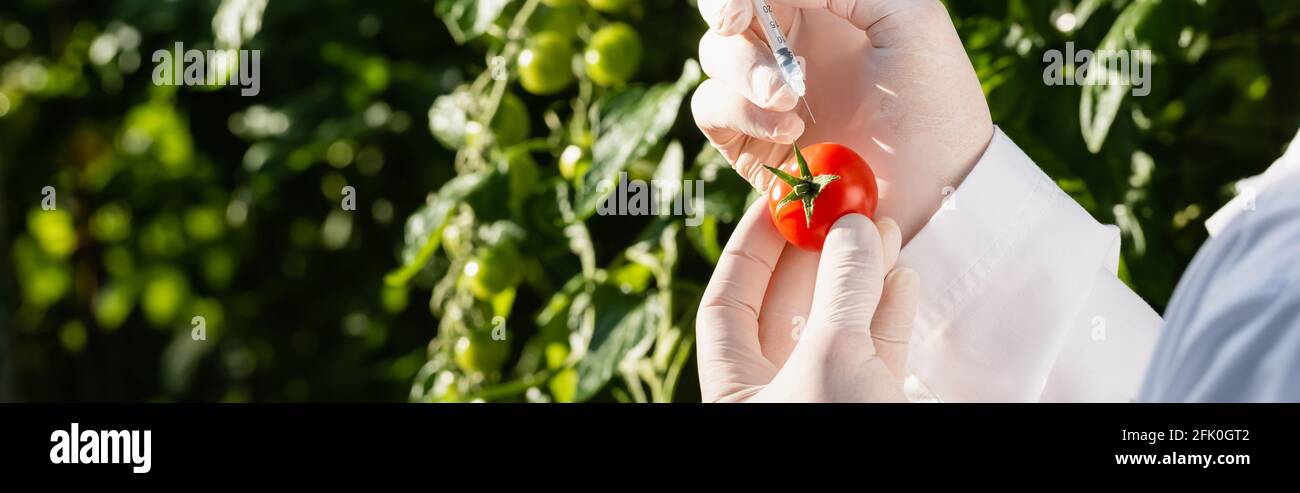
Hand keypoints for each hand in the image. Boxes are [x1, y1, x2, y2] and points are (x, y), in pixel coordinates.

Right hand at [692, 0, 993, 240]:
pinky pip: (711, 109)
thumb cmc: (935, 100)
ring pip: (714, 58)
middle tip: (746, 33)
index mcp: (821, 10)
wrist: (934, 188)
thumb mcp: (908, 18)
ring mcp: (763, 95)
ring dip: (746, 72)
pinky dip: (741, 112)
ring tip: (793, 101)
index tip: (738, 7)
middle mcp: (786, 48)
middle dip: (730, 20)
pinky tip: (790, 130)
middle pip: (725, 16)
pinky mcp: (748, 142)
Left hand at [696, 200, 919, 401]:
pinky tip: (904, 278)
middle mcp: (772, 393)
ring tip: (886, 230)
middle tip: (843, 209)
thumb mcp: (832, 356)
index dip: (750, 249)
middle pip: (786, 309)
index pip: (725, 305)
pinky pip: (873, 355)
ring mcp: (822, 400)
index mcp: (734, 389)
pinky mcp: (867, 405)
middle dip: (819, 255)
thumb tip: (854, 226)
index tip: (777, 204)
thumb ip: (841, 288)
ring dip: (863, 278)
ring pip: (837, 328)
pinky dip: (888, 316)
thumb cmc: (838, 434)